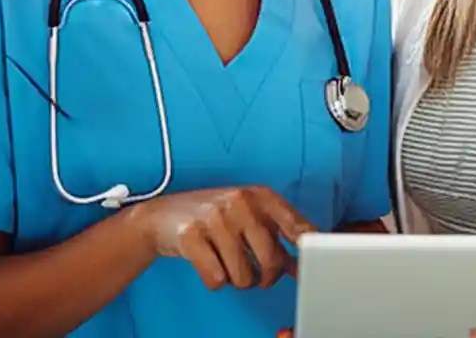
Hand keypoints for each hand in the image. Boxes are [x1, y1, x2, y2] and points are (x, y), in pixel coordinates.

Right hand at [130, 186, 314, 289]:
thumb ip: (276, 238)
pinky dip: (215, 281)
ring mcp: (215, 218)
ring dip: (238, 281)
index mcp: (260, 195)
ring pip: (243, 275)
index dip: (308, 248)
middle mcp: (240, 202)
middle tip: (259, 278)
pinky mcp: (191, 236)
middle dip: (266, 277)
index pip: (295, 224)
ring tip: (229, 266)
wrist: (160, 216)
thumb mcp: (248, 218)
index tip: (315, 264)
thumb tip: (299, 265)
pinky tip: (210, 265)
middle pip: (271, 259)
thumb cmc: (213, 217)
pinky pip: (217, 279)